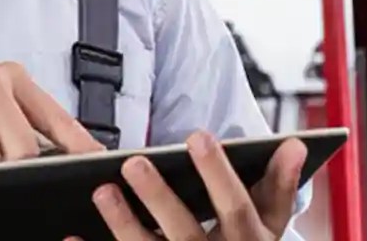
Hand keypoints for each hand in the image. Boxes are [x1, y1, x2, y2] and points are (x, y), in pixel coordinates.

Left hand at [71, 131, 307, 240]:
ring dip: (124, 225)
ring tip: (100, 191)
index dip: (218, 172)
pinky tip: (71, 238)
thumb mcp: (272, 224)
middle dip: (159, 198)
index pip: (235, 205)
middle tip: (134, 163)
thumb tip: (295, 143)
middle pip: (186, 233)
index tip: (197, 135)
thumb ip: (280, 185)